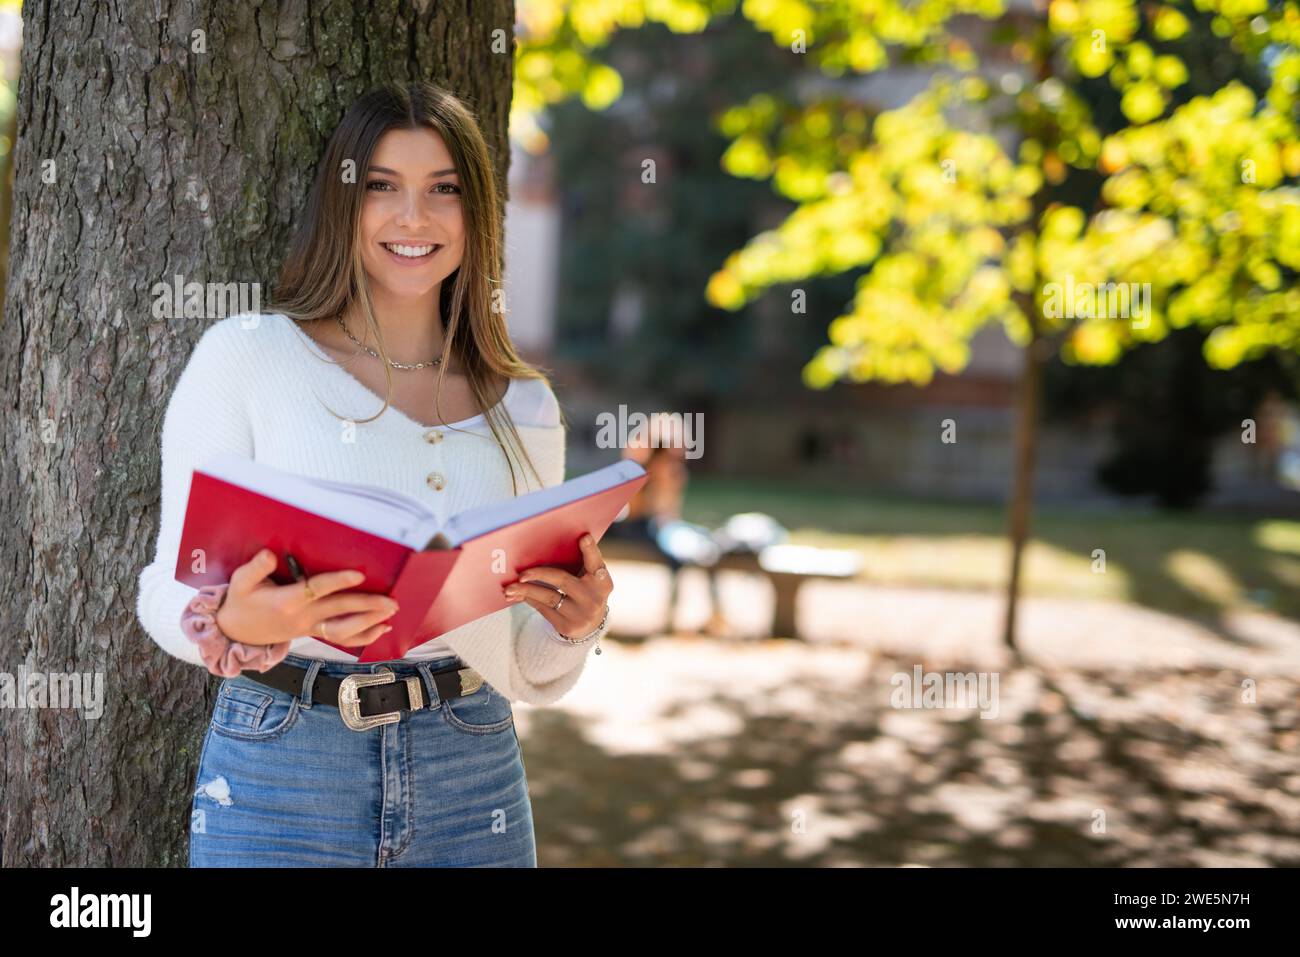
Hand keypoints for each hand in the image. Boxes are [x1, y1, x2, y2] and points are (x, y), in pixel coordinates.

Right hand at [214, 548, 399, 647]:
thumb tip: (269, 554)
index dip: (339, 581)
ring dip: (369, 623)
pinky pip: (340, 639)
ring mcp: (309, 628)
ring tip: (391, 614)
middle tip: (391, 601)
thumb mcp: (241, 582)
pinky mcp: (313, 633)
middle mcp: (302, 616)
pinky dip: (363, 637)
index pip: (318, 590)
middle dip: (367, 605)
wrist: (234, 631)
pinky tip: (381, 629)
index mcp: (287, 600)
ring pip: (343, 630)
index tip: (359, 574)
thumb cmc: (240, 601)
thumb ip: (256, 568)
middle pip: (339, 611)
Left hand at [504, 534, 612, 638]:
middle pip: (563, 580)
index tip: (583, 537)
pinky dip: (529, 599)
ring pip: (549, 597)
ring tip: (509, 588)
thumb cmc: (584, 590)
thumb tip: (543, 549)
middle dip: (540, 574)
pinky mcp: (568, 626)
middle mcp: (594, 597)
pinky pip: (543, 609)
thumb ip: (578, 563)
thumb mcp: (589, 579)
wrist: (589, 624)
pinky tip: (516, 595)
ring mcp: (581, 614)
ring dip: (526, 590)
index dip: (591, 550)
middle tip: (522, 573)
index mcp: (602, 580)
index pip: (596, 562)